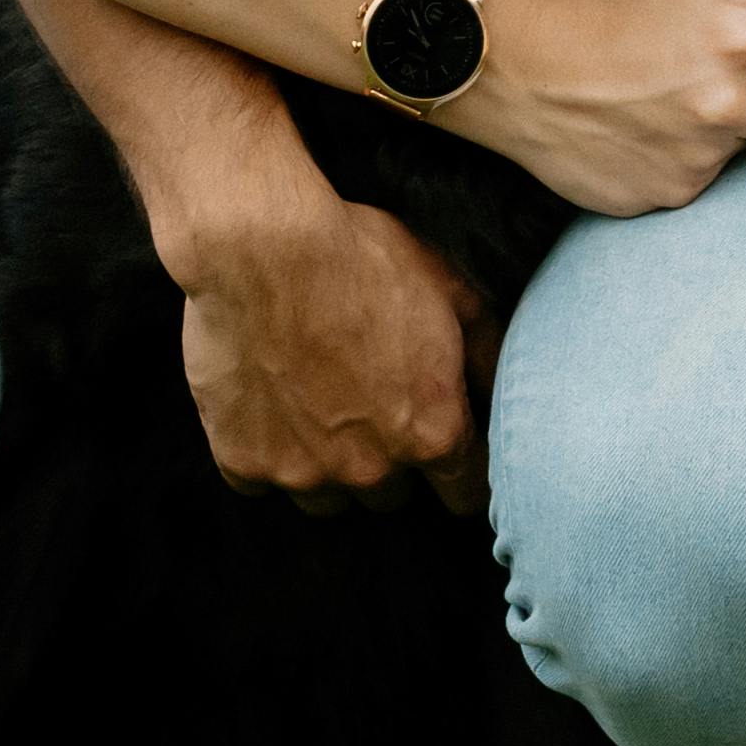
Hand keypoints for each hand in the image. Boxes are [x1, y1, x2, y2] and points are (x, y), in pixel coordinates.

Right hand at [171, 185, 485, 503]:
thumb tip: (502, 393)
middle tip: (367, 403)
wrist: (260, 247)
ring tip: (315, 405)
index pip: (463, 493)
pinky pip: (263, 480)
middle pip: (391, 496)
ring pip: (327, 498)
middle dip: (387, 460)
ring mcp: (302, 472)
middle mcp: (371, 469)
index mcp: (431, 432)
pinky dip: (266, 452)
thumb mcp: (451, 289)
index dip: (456, 470)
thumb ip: (487, 354)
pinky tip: (267, 404)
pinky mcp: (243, 463)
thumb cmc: (361, 259)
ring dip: (327, 465)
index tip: (441, 449)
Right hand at [465, 0, 745, 213]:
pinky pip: (709, 183)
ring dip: (738, 134)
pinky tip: (648, 136)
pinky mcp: (673, 196)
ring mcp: (701, 157)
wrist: (526, 70)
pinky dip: (688, 162)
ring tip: (680, 106)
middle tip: (737, 85)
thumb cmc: (623, 19)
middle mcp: (730, 104)